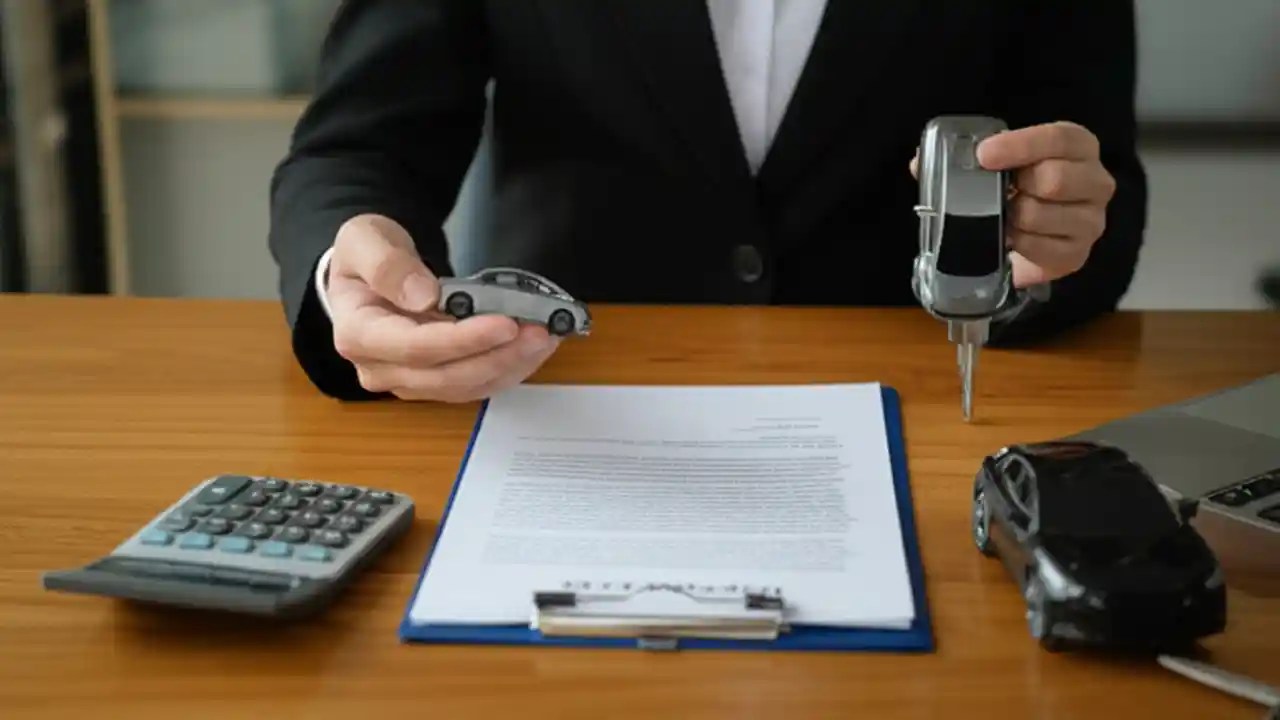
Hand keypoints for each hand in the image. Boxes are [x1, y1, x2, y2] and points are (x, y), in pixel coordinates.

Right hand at [327, 214, 559, 400]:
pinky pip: (474, 385)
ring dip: (509, 365)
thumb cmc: (366, 253)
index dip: (464, 340)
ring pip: (465, 386)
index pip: (415, 347)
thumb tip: (423, 297)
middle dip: (498, 356)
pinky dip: (507, 368)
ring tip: (544, 337)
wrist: (368, 270)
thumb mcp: (365, 239)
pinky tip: (533, 348)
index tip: (505, 324)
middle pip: (445, 376)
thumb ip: (387, 264)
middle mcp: (379, 368)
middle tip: (539, 331)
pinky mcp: (432, 382)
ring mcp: (406, 381)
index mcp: (357, 334)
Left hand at [910, 121, 1115, 287]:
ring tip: (1002, 216)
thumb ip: (962, 156)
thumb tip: (919, 161)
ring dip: (1009, 218)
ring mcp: (1091, 220)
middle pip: (1054, 179)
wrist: (1034, 235)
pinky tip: (1010, 237)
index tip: (985, 155)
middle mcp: (1096, 181)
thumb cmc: (1017, 189)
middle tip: (998, 192)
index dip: (1021, 145)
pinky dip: (1016, 243)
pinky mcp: (1077, 254)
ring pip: (1040, 216)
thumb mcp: (999, 165)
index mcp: (1078, 147)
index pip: (1059, 138)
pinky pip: (1040, 249)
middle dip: (1013, 187)